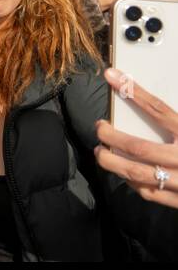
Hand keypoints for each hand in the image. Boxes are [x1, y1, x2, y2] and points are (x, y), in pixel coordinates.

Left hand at [95, 67, 177, 208]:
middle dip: (112, 136)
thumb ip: (175, 122)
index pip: (159, 110)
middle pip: (138, 147)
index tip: (112, 76)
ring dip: (112, 162)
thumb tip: (150, 103)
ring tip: (101, 151)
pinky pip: (148, 193)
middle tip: (99, 127)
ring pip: (137, 173)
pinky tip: (123, 173)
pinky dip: (131, 181)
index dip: (134, 92)